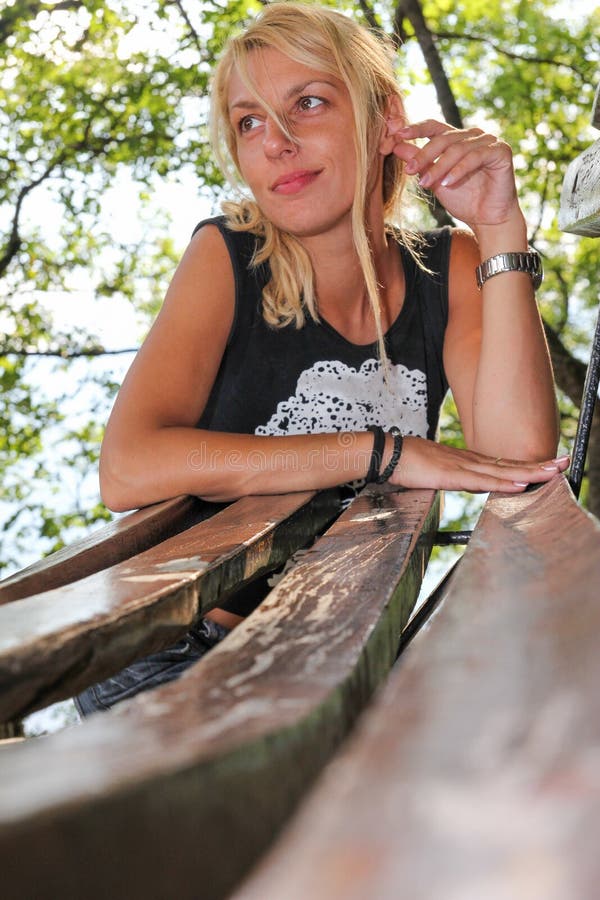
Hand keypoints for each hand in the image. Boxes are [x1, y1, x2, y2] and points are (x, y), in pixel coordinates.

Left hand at [388, 118, 519, 230]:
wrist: (487, 219)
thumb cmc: (463, 199)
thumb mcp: (434, 180)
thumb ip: (419, 163)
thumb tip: (396, 145)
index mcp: (456, 139)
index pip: (434, 126)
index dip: (416, 128)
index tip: (397, 134)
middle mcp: (472, 136)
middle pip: (444, 138)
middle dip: (424, 154)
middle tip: (409, 170)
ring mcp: (488, 141)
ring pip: (458, 149)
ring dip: (439, 167)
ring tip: (425, 183)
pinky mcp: (501, 151)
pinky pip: (476, 157)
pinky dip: (459, 170)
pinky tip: (447, 183)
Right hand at [388, 437, 569, 492]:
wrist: (388, 454)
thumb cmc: (409, 463)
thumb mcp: (438, 471)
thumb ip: (455, 477)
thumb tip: (467, 483)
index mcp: (468, 461)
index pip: (504, 463)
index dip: (527, 464)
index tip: (548, 465)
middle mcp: (470, 460)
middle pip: (510, 463)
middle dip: (539, 465)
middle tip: (564, 463)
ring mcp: (462, 467)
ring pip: (502, 471)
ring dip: (529, 473)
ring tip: (551, 473)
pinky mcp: (451, 475)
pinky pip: (482, 481)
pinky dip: (503, 483)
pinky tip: (519, 485)